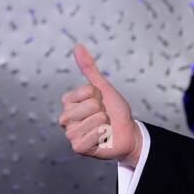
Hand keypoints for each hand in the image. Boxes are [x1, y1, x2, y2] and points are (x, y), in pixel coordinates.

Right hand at [59, 43, 141, 164]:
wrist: (127, 133)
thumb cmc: (114, 111)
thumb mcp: (103, 88)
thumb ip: (89, 69)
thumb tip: (78, 46)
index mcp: (68, 102)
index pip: (86, 91)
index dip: (99, 96)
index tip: (101, 102)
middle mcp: (65, 118)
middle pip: (91, 105)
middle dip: (103, 110)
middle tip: (104, 117)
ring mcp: (70, 134)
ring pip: (95, 120)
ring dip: (106, 123)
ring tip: (104, 128)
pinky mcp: (78, 147)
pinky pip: (94, 135)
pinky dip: (104, 135)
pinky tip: (102, 138)